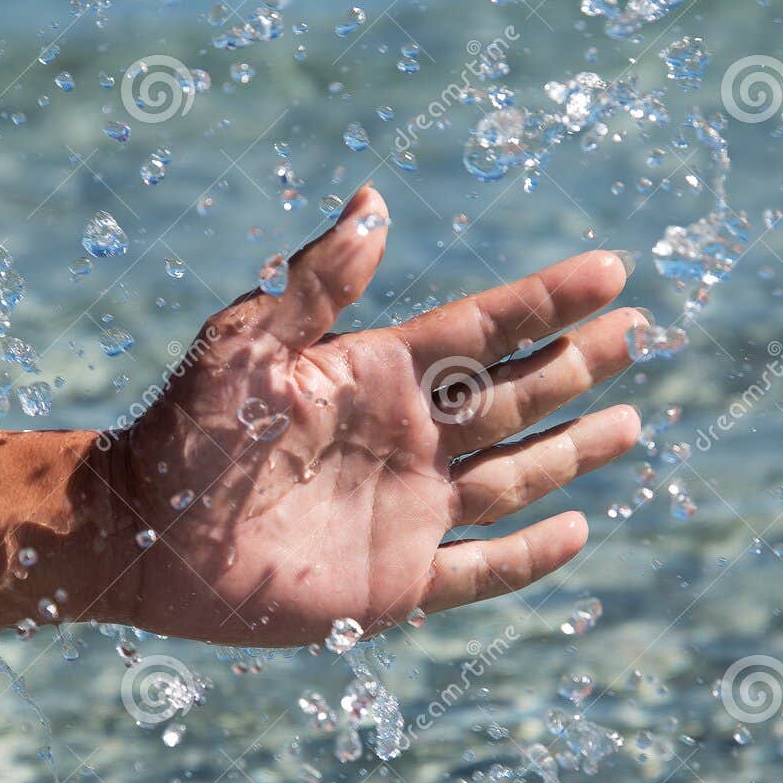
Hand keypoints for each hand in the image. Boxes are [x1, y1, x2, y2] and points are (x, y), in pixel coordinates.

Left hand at [109, 186, 643, 646]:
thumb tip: (374, 201)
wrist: (143, 533)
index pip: (482, 331)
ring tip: (630, 425)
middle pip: (514, 398)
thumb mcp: (247, 343)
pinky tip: (577, 529)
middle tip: (639, 332)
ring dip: (572, 450)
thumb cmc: (185, 430)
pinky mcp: (398, 581)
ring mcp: (409, 511)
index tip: (610, 271)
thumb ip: (317, 283)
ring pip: (514, 477)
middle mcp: (407, 440)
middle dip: (577, 365)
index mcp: (378, 376)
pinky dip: (530, 555)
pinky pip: (482, 570)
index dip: (547, 302)